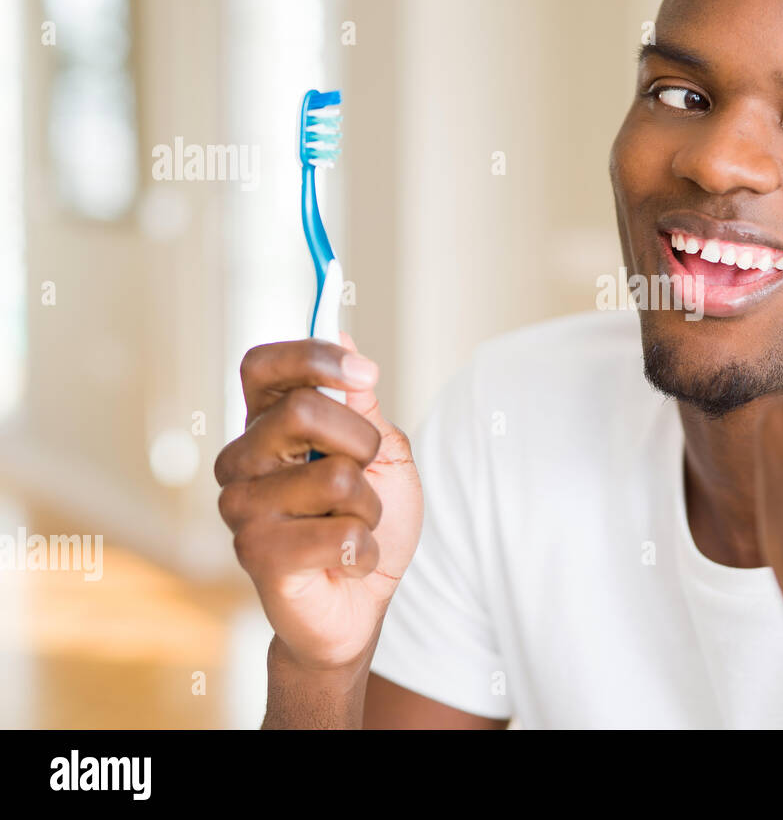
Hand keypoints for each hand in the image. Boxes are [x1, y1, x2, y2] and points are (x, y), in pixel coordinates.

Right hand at [214, 331, 422, 671]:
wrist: (360, 605)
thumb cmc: (368, 525)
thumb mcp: (384, 455)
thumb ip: (363, 404)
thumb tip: (344, 334)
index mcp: (266, 426)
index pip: (262, 365)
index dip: (313, 356)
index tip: (366, 373)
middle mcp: (242, 460)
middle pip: (302, 409)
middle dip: (363, 442)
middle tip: (367, 477)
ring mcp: (242, 508)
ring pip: (337, 477)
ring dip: (370, 507)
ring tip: (354, 528)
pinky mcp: (257, 554)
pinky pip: (344, 532)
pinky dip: (368, 549)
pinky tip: (349, 563)